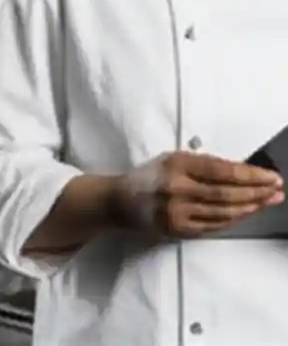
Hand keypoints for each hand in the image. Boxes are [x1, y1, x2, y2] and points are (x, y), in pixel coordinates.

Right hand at [111, 151, 283, 237]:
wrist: (118, 202)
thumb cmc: (149, 177)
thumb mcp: (171, 160)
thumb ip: (203, 165)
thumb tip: (243, 173)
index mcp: (176, 164)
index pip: (222, 170)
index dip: (251, 175)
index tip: (271, 176)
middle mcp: (176, 188)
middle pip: (227, 193)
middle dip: (257, 192)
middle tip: (277, 191)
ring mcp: (177, 211)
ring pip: (224, 211)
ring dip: (250, 207)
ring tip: (267, 202)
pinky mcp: (177, 229)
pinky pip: (214, 225)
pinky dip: (233, 219)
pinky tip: (245, 213)